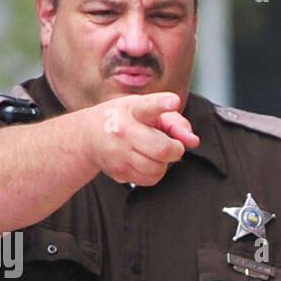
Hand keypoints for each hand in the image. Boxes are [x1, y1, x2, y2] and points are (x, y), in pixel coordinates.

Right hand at [86, 91, 200, 185]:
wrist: (88, 136)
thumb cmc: (124, 119)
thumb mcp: (146, 110)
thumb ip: (175, 122)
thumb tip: (193, 141)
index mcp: (133, 110)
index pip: (148, 106)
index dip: (162, 104)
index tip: (173, 101)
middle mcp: (124, 131)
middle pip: (162, 149)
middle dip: (175, 150)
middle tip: (172, 145)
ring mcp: (119, 153)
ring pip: (157, 168)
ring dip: (164, 163)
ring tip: (155, 152)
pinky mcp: (118, 171)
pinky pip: (150, 179)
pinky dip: (154, 173)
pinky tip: (146, 161)